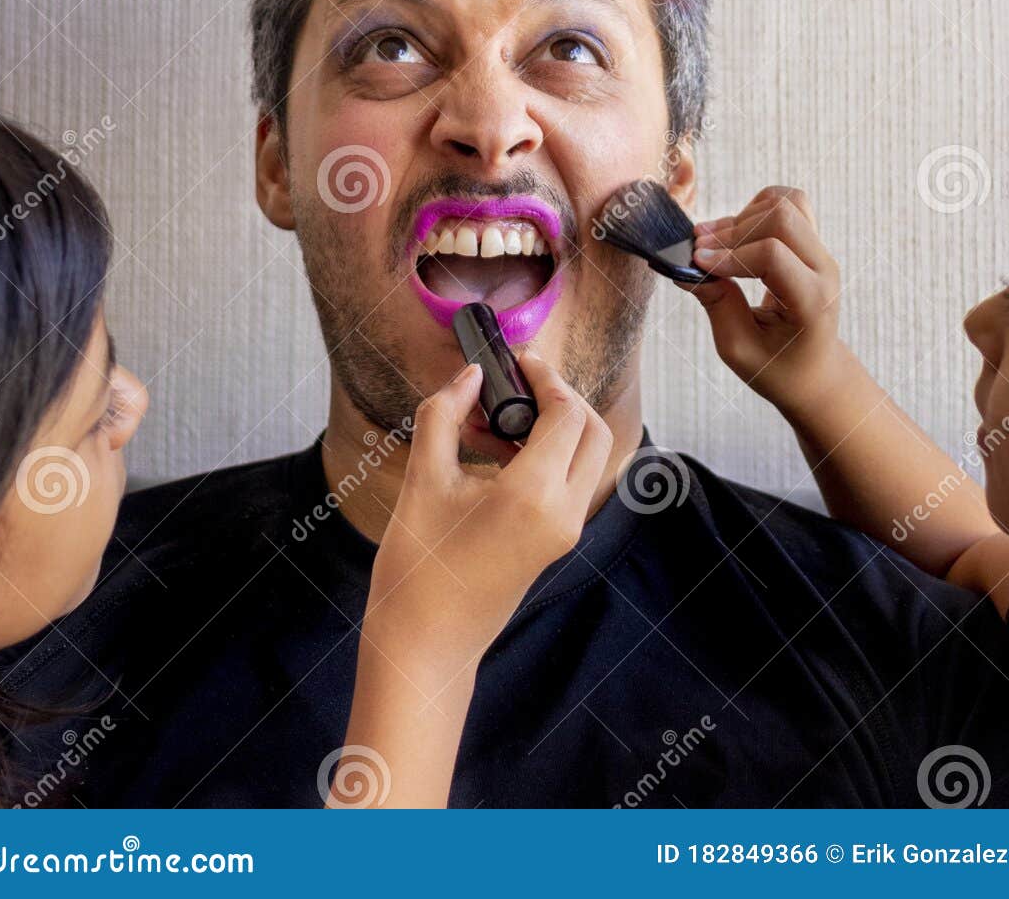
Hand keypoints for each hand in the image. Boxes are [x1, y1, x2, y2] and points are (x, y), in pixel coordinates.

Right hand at [363, 353, 611, 686]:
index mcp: (536, 495)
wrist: (425, 646)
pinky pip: (568, 483)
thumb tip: (469, 375)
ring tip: (488, 421)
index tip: (515, 361)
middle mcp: (564, 514)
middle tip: (515, 382)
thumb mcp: (423, 480)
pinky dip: (544, 456)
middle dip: (559, 398)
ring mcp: (565, 532)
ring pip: (584, 458)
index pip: (568, 413)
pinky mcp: (556, 543)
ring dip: (551, 427)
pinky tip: (492, 451)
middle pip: (591, 432)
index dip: (546, 377)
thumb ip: (445, 415)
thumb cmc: (417, 569)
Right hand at [688, 185, 844, 411]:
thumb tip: (685, 268)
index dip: (729, 254)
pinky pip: (790, 203)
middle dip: (733, 229)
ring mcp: (821, 253)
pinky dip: (758, 208)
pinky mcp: (812, 243)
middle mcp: (823, 270)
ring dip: (745, 215)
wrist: (812, 371)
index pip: (773, 255)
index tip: (696, 262)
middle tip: (699, 249)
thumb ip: (715, 303)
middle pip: (782, 218)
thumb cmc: (777, 367)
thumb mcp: (738, 347)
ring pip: (786, 202)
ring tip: (717, 240)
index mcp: (811, 301)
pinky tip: (738, 232)